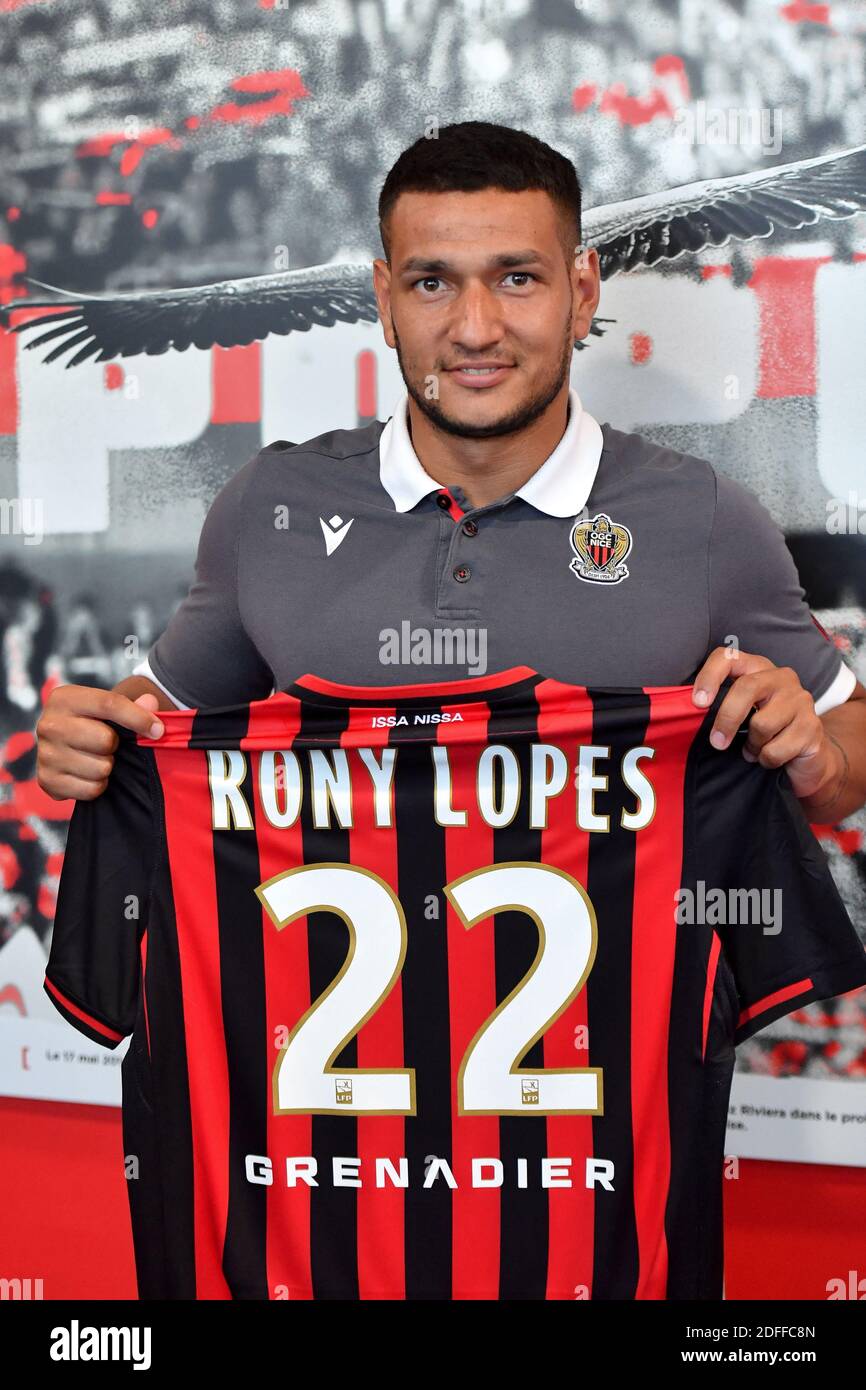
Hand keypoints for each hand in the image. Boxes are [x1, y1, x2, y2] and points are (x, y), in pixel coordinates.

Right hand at [36, 685, 164, 801]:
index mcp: (64, 698)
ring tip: (96, 758)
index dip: (139, 718)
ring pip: (101, 768)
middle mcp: (48, 724)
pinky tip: (88, 774)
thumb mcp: (110, 708)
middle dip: (115, 745)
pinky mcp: (47, 781)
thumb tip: (150, 702)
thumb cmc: (92, 723)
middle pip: (106, 740)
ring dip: (107, 767)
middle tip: (107, 744)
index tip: (158, 730)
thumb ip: (135, 705)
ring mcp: (45, 754)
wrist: (64, 747)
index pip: (109, 704)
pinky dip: (98, 785)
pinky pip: (92, 789)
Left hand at [690, 647, 842, 800]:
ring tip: (754, 749)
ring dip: (751, 746)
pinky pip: (776, 749)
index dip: (709, 676)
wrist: (806, 758)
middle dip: (727, 719)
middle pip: (746, 688)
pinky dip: (766, 760)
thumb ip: (719, 706)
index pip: (728, 657)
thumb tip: (682, 713)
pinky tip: (769, 757)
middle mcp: (782, 678)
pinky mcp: (813, 728)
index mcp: (758, 668)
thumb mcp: (740, 713)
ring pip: (762, 724)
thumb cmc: (763, 732)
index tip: (697, 703)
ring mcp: (801, 701)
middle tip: (717, 742)